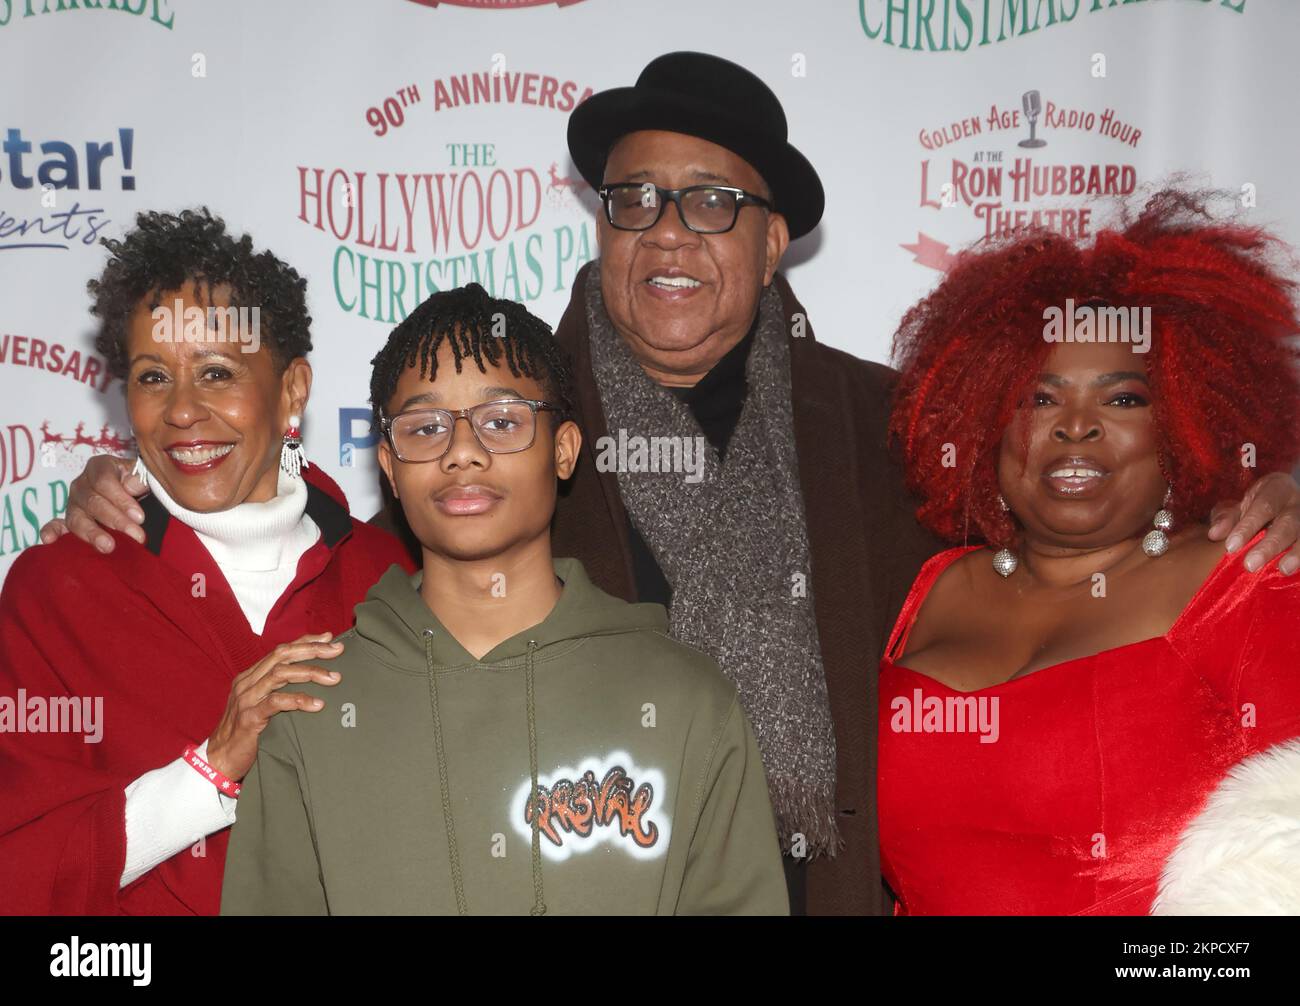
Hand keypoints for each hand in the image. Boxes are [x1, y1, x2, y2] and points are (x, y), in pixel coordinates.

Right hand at [38, 454, 145, 552]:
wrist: (134, 492)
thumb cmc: (139, 482)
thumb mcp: (143, 475)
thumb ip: (140, 479)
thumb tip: (131, 486)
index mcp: (99, 467)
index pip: (105, 482)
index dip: (122, 500)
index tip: (140, 517)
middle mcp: (82, 484)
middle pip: (93, 502)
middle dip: (116, 520)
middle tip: (136, 535)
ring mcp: (73, 503)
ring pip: (77, 518)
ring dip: (92, 533)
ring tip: (108, 546)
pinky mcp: (68, 520)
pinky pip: (56, 525)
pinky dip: (51, 531)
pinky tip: (49, 539)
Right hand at [205, 633, 344, 781]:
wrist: (219, 760)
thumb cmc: (246, 733)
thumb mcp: (262, 705)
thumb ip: (279, 690)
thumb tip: (311, 678)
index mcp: (250, 677)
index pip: (280, 651)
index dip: (305, 641)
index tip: (329, 638)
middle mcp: (247, 683)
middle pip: (282, 656)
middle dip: (312, 650)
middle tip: (337, 650)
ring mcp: (246, 699)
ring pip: (279, 674)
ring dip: (310, 672)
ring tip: (333, 678)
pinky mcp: (249, 718)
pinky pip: (276, 702)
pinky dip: (298, 700)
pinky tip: (317, 704)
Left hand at [1208, 470, 1299, 574]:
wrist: (1282, 503)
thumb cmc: (1255, 507)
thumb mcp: (1238, 507)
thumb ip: (1226, 518)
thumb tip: (1214, 534)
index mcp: (1277, 488)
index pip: (1263, 507)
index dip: (1247, 527)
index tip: (1231, 547)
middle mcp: (1298, 502)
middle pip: (1288, 523)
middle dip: (1270, 545)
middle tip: (1251, 565)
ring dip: (1297, 553)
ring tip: (1284, 569)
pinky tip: (1294, 570)